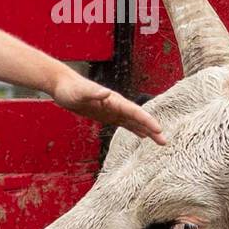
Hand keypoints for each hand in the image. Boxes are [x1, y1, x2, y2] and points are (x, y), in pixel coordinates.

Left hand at [50, 70, 165, 144]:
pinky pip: (126, 124)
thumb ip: (94, 92)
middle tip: (165, 142)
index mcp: (115, 101)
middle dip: (153, 130)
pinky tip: (143, 136)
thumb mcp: (81, 92)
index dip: (148, 121)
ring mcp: (114, 111)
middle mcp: (118, 106)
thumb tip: (106, 92)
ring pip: (135, 123)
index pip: (135, 112)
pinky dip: (136, 130)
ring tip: (160, 141)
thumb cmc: (71, 89)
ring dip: (148, 131)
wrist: (64, 87)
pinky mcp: (108, 116)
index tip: (159, 130)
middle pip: (139, 119)